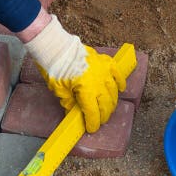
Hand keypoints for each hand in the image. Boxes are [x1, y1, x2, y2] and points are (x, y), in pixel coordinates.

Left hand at [24, 16, 125, 132]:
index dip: (93, 123)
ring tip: (108, 110)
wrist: (56, 46)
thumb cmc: (55, 68)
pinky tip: (121, 90)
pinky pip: (117, 74)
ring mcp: (104, 71)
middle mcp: (99, 82)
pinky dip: (120, 83)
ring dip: (111, 103)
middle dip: (103, 116)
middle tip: (100, 121)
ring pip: (114, 92)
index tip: (92, 129)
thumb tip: (74, 113)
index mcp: (86, 90)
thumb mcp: (59, 91)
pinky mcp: (106, 61)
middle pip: (106, 105)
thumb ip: (69, 103)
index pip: (93, 113)